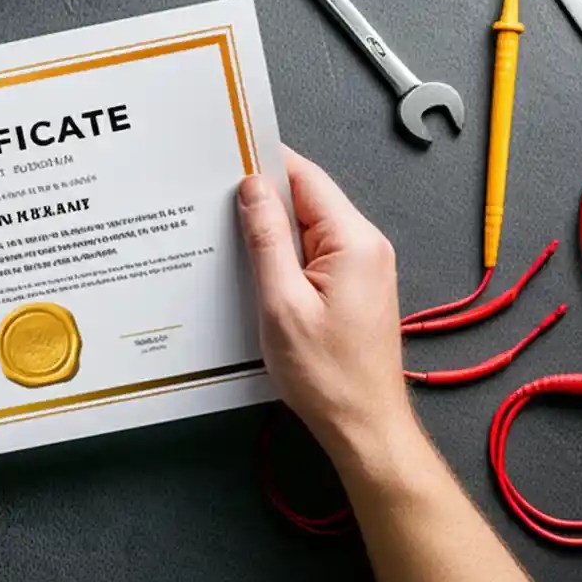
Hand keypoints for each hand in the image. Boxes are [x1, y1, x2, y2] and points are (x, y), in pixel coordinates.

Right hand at [236, 148, 412, 461]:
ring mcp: (363, 267)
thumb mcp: (282, 303)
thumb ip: (267, 240)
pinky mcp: (353, 287)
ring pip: (308, 228)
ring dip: (271, 230)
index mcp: (355, 242)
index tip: (228, 156)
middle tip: (215, 201)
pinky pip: (313, 254)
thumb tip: (253, 188)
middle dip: (262, 198)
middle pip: (307, 199)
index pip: (306, 178)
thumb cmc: (327, 376)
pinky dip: (284, 255)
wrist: (363, 425)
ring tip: (230, 238)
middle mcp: (366, 246)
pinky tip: (257, 269)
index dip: (265, 163)